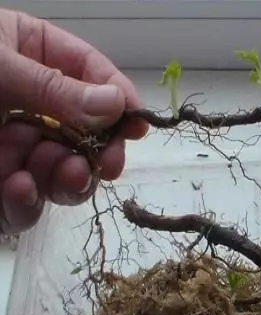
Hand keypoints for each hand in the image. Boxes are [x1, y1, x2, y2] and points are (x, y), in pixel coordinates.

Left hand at [0, 8, 147, 233]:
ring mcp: (11, 147)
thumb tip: (117, 104)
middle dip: (99, 150)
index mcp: (29, 55)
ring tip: (66, 176)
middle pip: (86, 130)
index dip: (118, 98)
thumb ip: (55, 89)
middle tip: (107, 165)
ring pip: (63, 171)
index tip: (138, 126)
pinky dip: (26, 203)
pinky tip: (17, 192)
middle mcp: (28, 103)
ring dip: (70, 178)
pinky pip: (24, 202)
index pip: (90, 73)